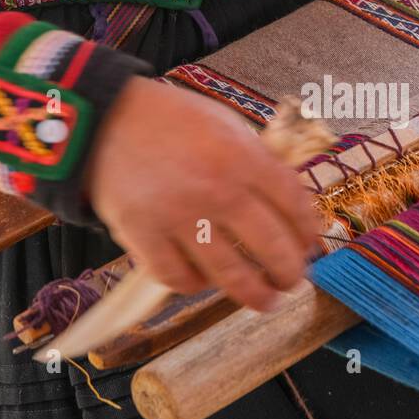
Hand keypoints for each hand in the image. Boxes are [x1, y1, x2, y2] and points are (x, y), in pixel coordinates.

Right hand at [83, 78, 320, 310]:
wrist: (106, 118)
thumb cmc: (172, 121)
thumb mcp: (226, 126)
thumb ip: (258, 163)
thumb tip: (291, 206)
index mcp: (243, 157)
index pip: (293, 205)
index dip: (308, 233)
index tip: (312, 248)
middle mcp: (217, 189)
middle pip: (271, 248)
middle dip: (290, 273)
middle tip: (293, 282)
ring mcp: (179, 217)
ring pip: (231, 275)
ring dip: (254, 294)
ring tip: (264, 300)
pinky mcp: (143, 236)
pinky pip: (179, 278)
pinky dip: (195, 285)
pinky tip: (204, 280)